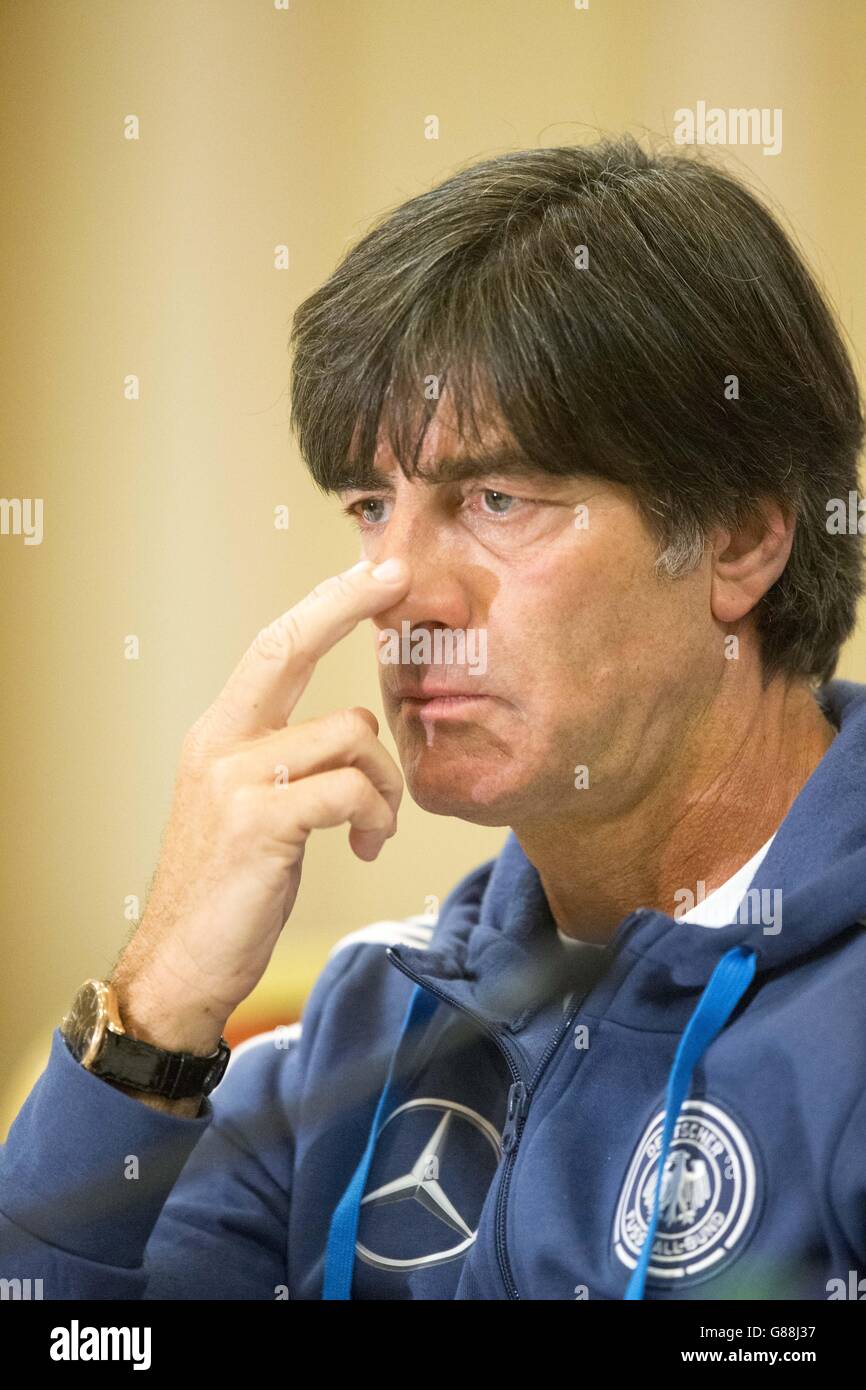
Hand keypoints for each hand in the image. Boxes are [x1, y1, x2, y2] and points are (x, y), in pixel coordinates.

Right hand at [111, 557, 409, 1055]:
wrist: (183, 962)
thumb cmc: (230, 887)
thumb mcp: (250, 807)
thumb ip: (286, 760)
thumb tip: (352, 733)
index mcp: (220, 733)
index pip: (275, 646)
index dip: (325, 603)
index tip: (370, 571)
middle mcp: (220, 742)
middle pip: (290, 647)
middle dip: (347, 603)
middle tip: (398, 580)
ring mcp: (235, 779)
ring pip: (350, 734)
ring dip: (384, 782)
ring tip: (375, 826)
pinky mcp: (259, 821)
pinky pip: (349, 789)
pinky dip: (374, 817)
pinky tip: (364, 847)